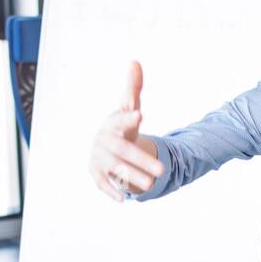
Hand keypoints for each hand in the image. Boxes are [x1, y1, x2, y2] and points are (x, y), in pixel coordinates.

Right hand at [88, 61, 164, 201]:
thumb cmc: (121, 127)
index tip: (140, 114)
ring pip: (117, 169)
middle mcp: (103, 141)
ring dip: (133, 176)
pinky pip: (103, 183)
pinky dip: (112, 191)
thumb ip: (134, 89)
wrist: (104, 146)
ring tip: (152, 184)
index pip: (121, 120)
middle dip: (142, 160)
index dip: (129, 118)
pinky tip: (124, 199)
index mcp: (113, 123)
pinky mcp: (97, 174)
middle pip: (124, 151)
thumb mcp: (128, 109)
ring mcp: (99, 158)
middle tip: (163, 169)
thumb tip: (135, 61)